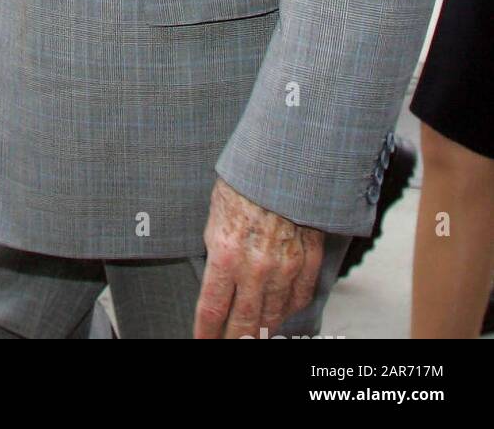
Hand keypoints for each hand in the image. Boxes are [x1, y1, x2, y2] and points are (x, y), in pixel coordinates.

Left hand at [193, 177, 324, 338]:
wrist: (280, 165)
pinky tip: (279, 315)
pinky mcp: (308, 262)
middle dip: (233, 339)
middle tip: (226, 345)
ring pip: (272, 316)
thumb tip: (217, 278)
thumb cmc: (242, 184)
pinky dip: (287, 311)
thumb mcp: (214, 217)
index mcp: (225, 254)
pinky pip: (298, 298)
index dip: (206, 332)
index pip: (212, 308)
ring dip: (260, 329)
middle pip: (243, 322)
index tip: (202, 341)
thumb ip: (217, 251)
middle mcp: (255, 268)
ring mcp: (285, 268)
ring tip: (251, 335)